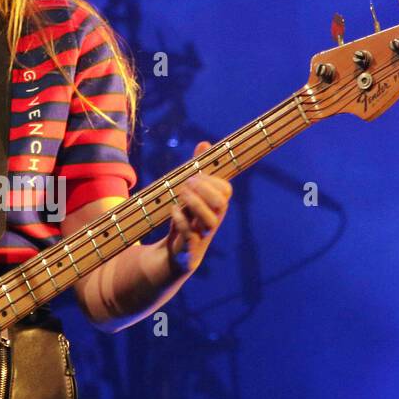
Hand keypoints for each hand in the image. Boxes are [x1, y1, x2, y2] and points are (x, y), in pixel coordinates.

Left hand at [164, 141, 232, 277]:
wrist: (176, 254)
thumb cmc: (186, 220)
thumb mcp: (191, 194)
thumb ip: (198, 170)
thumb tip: (204, 143)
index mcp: (216, 207)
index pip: (226, 191)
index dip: (212, 180)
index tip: (195, 173)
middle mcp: (213, 220)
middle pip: (221, 203)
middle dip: (205, 189)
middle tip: (187, 182)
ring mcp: (203, 235)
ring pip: (209, 220)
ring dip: (194, 203)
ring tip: (180, 193)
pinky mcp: (190, 247)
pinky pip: (190, 234)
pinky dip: (181, 220)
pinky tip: (173, 210)